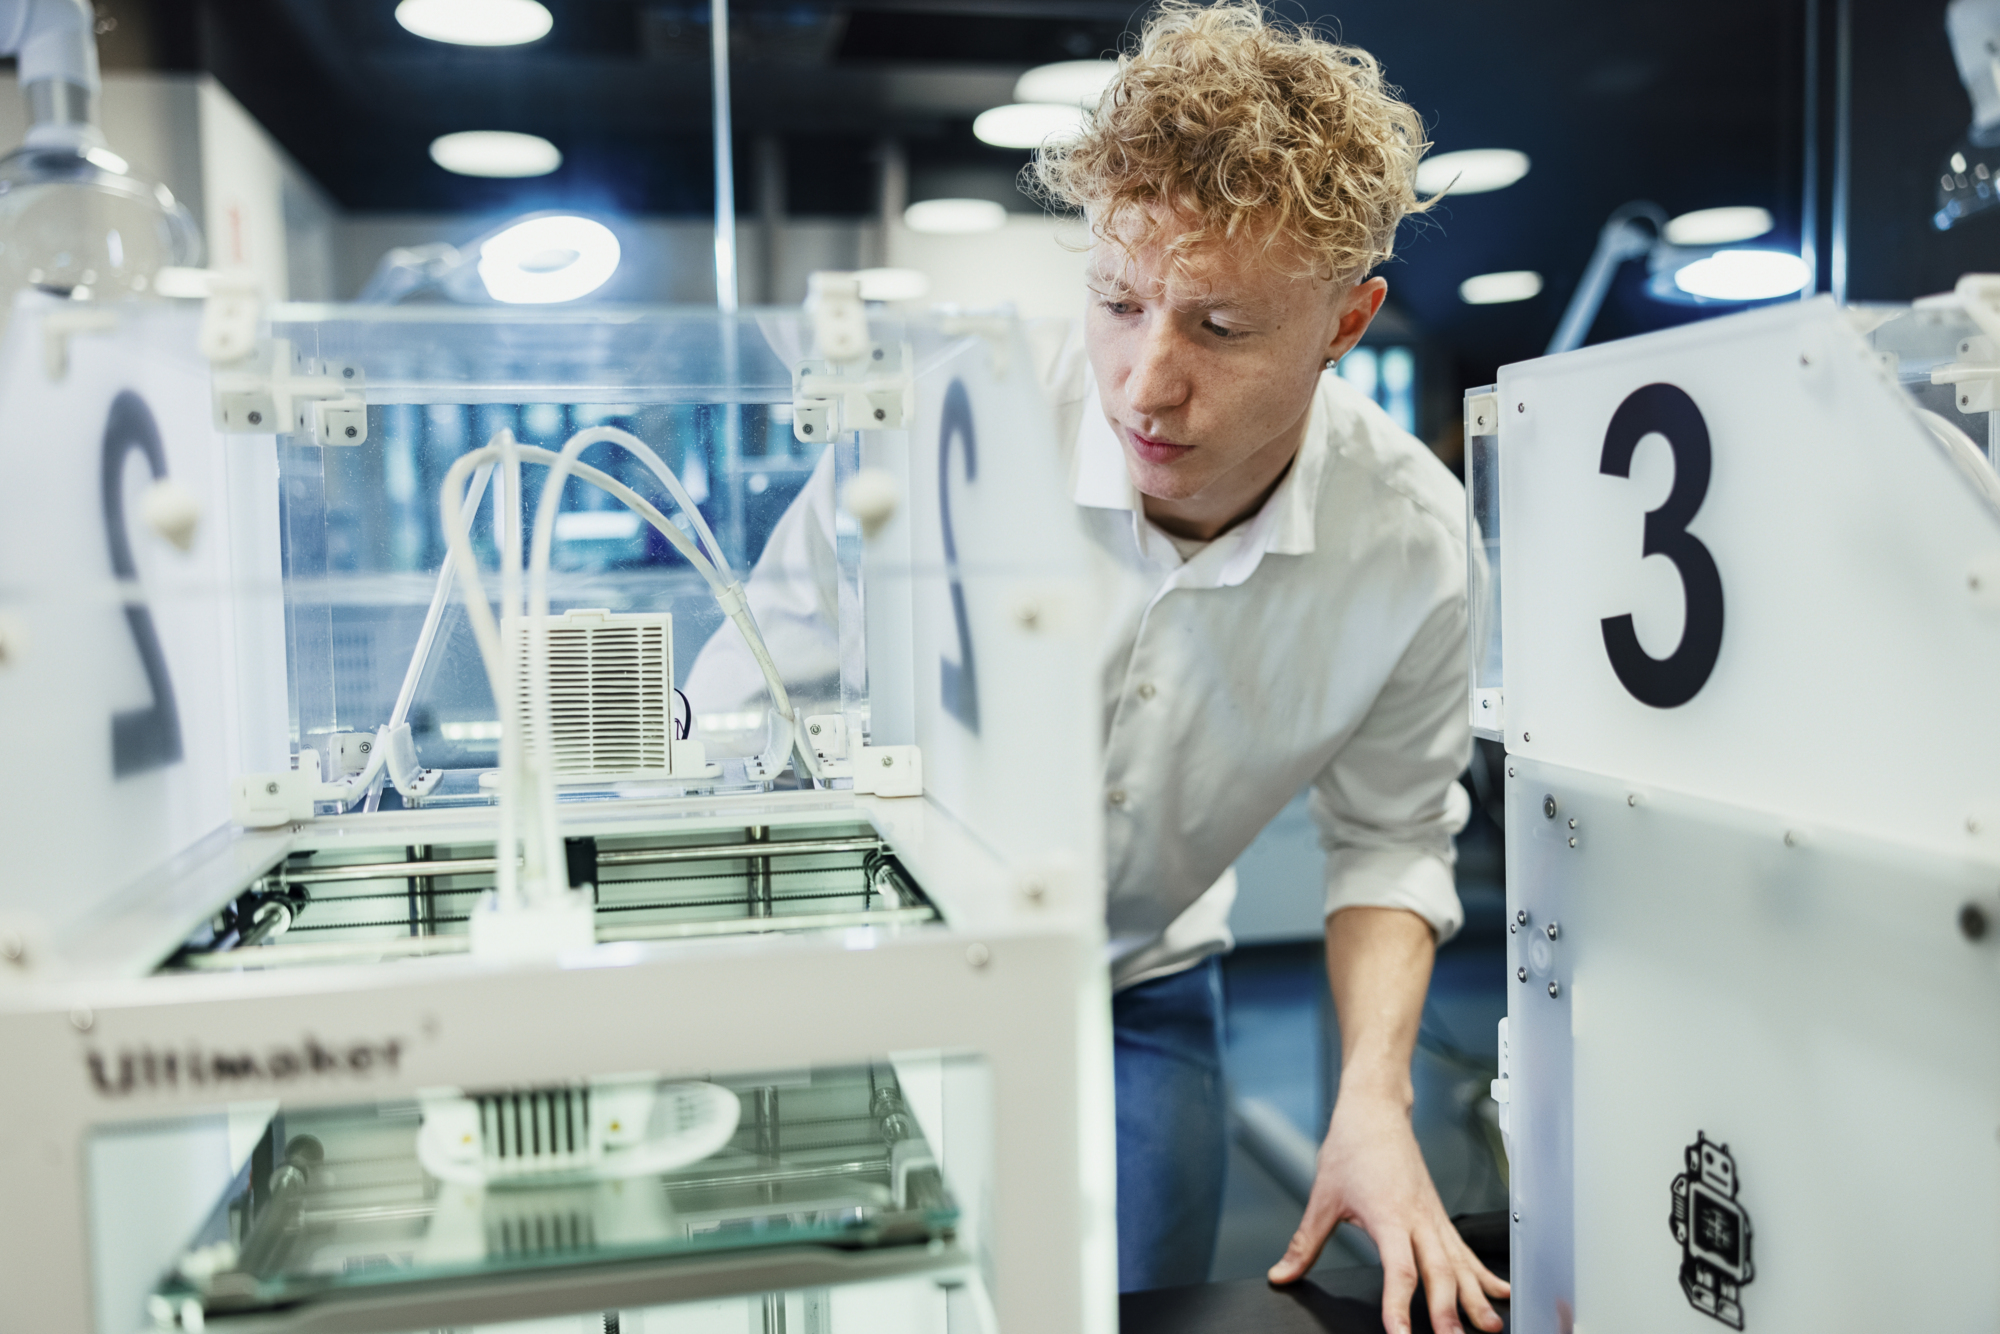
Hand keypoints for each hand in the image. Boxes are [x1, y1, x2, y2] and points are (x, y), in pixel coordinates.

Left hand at [1266, 1090, 1508, 1333]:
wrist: (1375, 1110)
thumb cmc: (1351, 1147)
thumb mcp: (1322, 1197)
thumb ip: (1304, 1243)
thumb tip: (1281, 1275)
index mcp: (1388, 1215)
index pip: (1398, 1269)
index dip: (1399, 1305)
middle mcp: (1418, 1219)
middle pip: (1439, 1272)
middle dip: (1449, 1311)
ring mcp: (1434, 1218)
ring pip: (1460, 1263)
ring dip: (1476, 1298)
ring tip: (1490, 1328)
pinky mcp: (1440, 1216)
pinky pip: (1466, 1251)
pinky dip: (1484, 1274)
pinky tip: (1501, 1293)